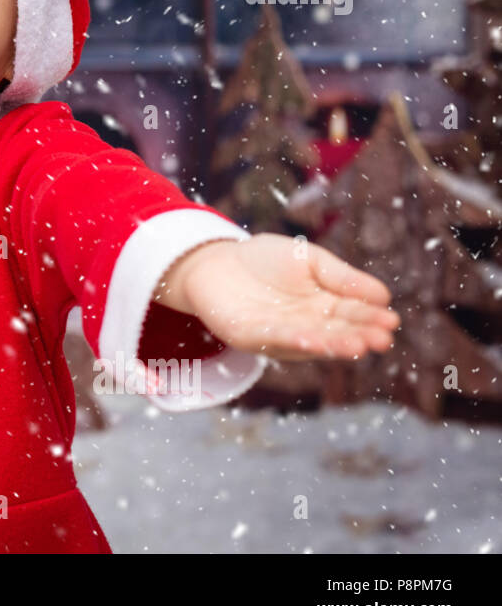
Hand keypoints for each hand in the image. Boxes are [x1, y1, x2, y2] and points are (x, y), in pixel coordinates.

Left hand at [166, 233, 400, 360]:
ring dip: (332, 345)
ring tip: (356, 345)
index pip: (351, 315)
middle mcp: (305, 327)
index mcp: (323, 308)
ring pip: (308, 342)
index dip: (370, 318)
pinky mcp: (249, 336)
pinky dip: (293, 340)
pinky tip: (312, 340)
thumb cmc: (265, 260)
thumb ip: (341, 277)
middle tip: (381, 340)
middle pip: (335, 334)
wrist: (214, 260)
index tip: (391, 320)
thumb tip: (384, 295)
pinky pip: (273, 339)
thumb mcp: (310, 260)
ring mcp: (278, 335)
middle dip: (358, 337)